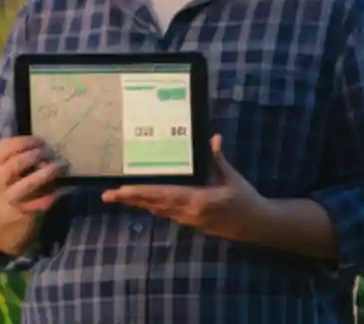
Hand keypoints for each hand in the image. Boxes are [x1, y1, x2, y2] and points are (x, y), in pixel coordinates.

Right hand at [0, 135, 73, 214]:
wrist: (0, 207)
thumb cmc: (10, 175)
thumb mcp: (7, 160)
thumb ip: (21, 151)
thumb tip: (46, 144)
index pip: (6, 147)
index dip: (26, 141)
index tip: (40, 140)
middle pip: (15, 164)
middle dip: (36, 155)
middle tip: (50, 152)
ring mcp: (10, 196)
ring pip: (28, 184)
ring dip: (47, 173)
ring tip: (61, 165)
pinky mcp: (24, 211)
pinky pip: (42, 201)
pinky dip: (54, 193)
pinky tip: (63, 186)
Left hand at [101, 134, 264, 241]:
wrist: (256, 225)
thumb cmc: (245, 199)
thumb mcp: (232, 177)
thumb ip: (218, 158)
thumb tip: (213, 138)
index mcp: (197, 200)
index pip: (163, 195)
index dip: (141, 193)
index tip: (122, 190)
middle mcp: (188, 213)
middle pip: (154, 205)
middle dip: (130, 199)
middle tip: (107, 195)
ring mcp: (189, 220)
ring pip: (158, 210)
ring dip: (138, 203)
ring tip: (117, 197)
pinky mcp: (191, 223)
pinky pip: (166, 213)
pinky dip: (152, 206)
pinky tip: (140, 201)